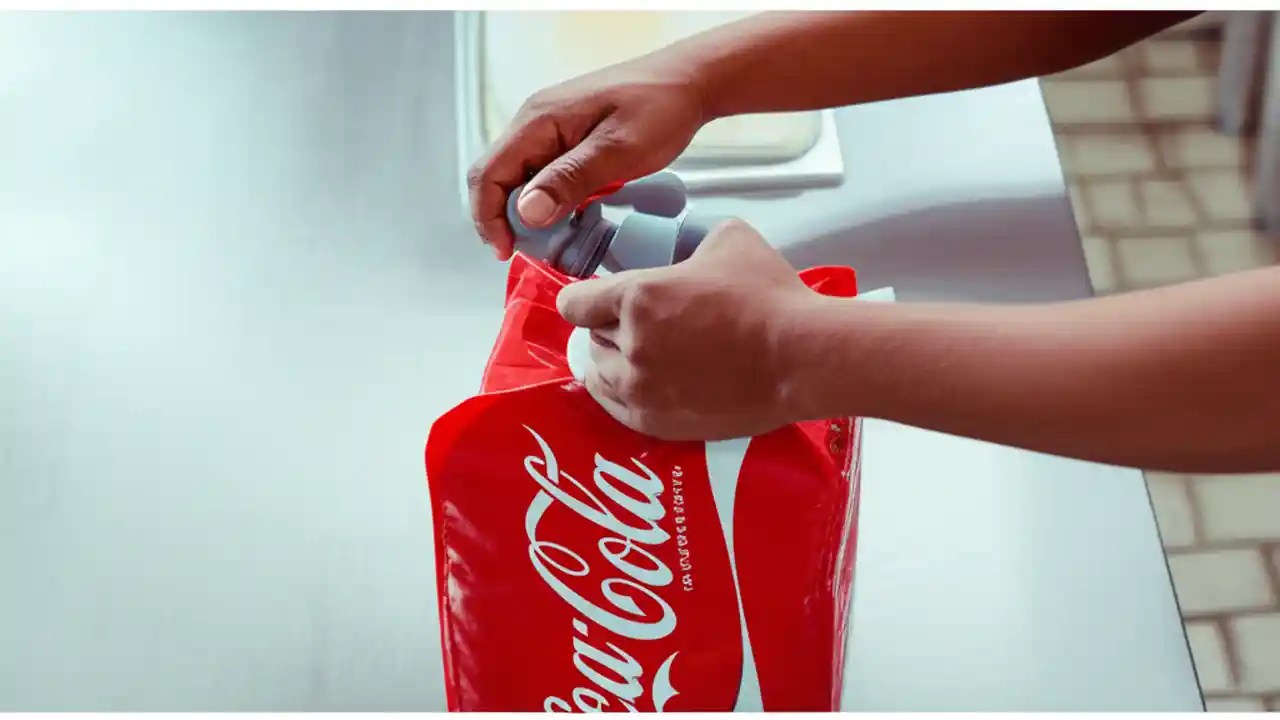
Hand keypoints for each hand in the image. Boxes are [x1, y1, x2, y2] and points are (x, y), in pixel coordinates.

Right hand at [467, 54, 707, 259]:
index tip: (509, 251)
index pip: (488, 174)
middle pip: (497, 179)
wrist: (689, 82)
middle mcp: (535, 123)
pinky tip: (570, 221)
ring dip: (529, 215)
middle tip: (534, 253)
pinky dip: (549, 203)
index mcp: (539, 120)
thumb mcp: (618, 151)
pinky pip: (543, 175)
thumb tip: (526, 212)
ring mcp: (550, 131)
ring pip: (519, 180)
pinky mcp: (567, 139)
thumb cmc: (660, 109)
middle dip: (506, 220)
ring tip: (553, 242)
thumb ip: (570, 179)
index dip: (489, 218)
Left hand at [556, 219, 816, 440]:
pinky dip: (622, 393)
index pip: (575, 303)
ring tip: (643, 355)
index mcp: (638, 295)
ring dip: (614, 361)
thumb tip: (681, 251)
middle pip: (591, 337)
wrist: (801, 358)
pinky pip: (614, 408)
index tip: (594, 300)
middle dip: (609, 328)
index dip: (585, 299)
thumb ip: (689, 242)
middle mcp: (630, 344)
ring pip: (600, 373)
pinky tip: (639, 383)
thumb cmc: (770, 296)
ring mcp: (641, 389)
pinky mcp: (656, 422)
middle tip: (640, 325)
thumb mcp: (728, 239)